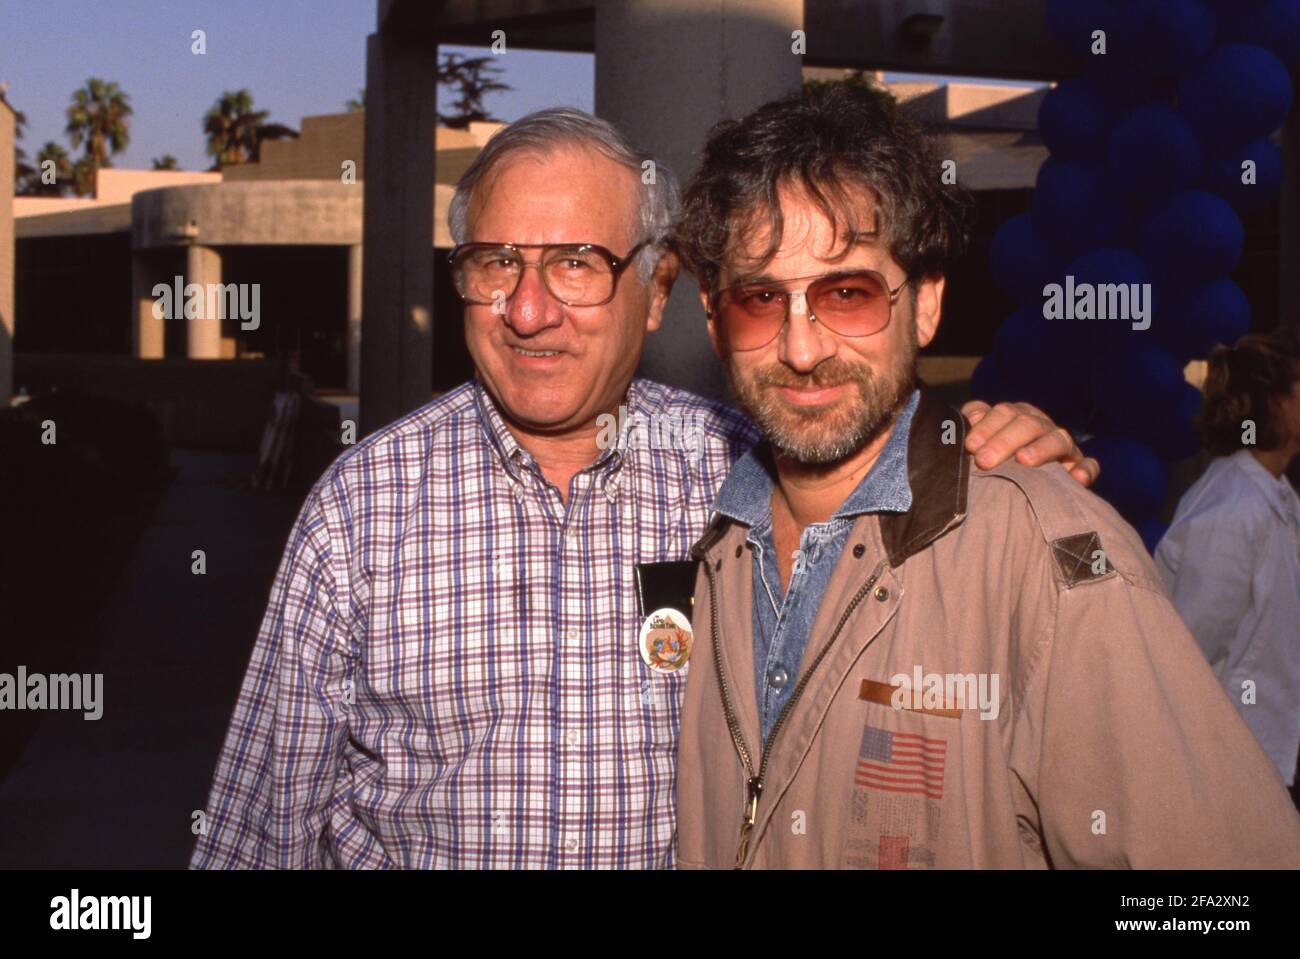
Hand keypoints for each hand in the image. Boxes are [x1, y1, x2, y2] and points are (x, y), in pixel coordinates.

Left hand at [958, 399, 1098, 487]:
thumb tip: (969, 420)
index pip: (1003, 413)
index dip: (986, 426)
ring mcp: (1061, 444)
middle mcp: (1040, 425)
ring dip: (1041, 449)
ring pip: (1058, 439)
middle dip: (1004, 440)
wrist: (1016, 484)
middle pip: (1027, 423)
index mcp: (1015, 415)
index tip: (970, 445)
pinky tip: (1075, 478)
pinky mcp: (1078, 464)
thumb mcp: (978, 442)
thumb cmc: (990, 458)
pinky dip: (1084, 469)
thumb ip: (972, 426)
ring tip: (1023, 461)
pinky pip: (1087, 463)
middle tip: (984, 461)